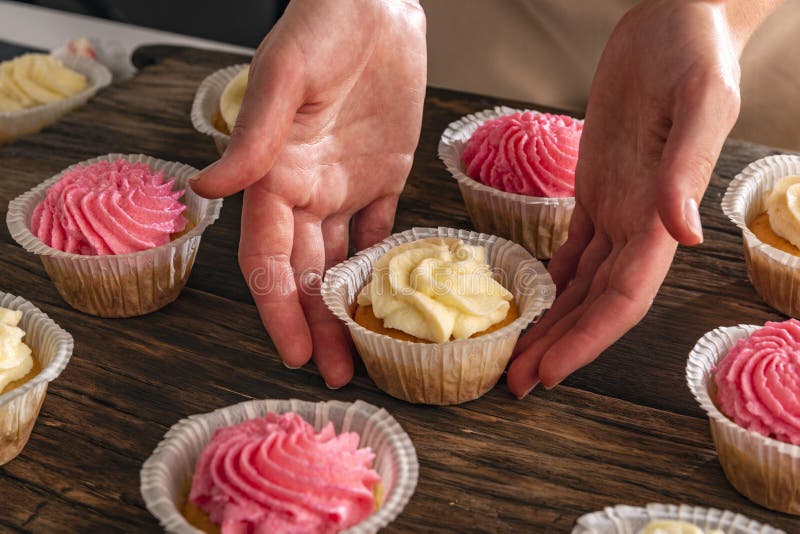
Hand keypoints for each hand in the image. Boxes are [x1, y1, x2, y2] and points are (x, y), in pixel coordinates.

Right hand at [191, 0, 425, 386]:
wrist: (375, 2)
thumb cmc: (322, 26)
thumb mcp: (286, 77)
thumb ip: (255, 138)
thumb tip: (208, 188)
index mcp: (275, 174)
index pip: (268, 257)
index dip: (278, 307)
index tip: (293, 352)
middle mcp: (306, 189)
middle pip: (305, 272)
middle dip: (316, 324)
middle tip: (335, 372)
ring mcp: (345, 186)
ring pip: (341, 261)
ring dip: (346, 308)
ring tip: (361, 354)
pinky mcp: (383, 175)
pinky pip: (381, 231)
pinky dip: (382, 266)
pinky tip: (388, 300)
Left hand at [507, 0, 758, 396]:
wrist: (675, 19)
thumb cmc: (695, 51)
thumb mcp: (697, 100)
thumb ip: (687, 166)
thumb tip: (681, 232)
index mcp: (659, 215)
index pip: (622, 298)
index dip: (587, 339)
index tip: (549, 372)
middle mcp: (637, 223)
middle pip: (595, 304)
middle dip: (558, 346)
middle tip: (516, 382)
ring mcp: (616, 208)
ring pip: (580, 284)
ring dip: (550, 322)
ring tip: (515, 354)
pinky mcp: (596, 188)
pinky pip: (570, 248)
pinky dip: (549, 280)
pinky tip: (530, 301)